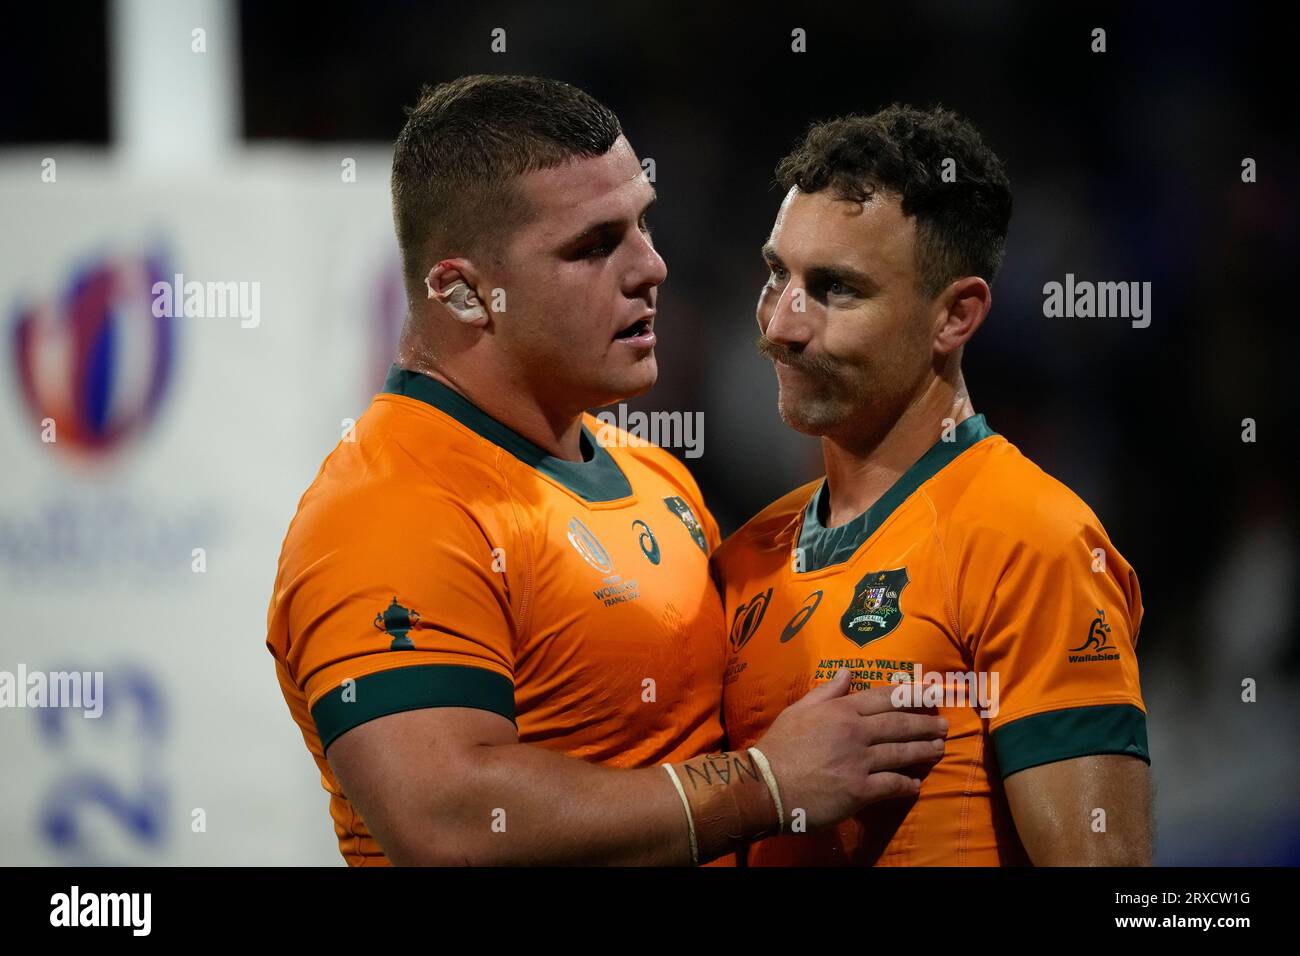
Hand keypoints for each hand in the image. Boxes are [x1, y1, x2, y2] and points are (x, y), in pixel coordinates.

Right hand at [752, 668, 946, 829]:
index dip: (912, 694)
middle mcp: (855, 732)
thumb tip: (848, 673)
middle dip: (926, 724)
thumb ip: (826, 692)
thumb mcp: (798, 711)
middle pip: (900, 724)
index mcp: (841, 710)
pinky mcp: (859, 790)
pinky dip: (907, 784)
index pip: (885, 697)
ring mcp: (859, 761)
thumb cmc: (779, 746)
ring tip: (939, 749)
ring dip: (924, 751)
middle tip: (944, 725)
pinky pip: (891, 784)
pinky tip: (916, 784)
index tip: (932, 693)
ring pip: (901, 753)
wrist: (764, 784)